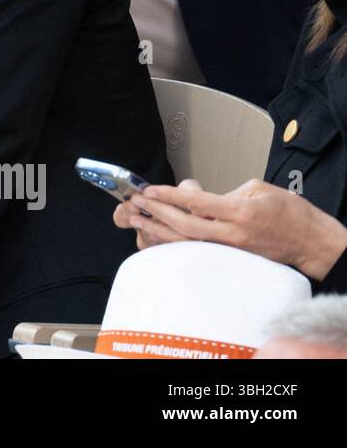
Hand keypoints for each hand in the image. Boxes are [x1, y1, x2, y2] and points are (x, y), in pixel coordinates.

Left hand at [121, 178, 346, 280]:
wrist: (310, 243)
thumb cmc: (290, 214)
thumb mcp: (258, 190)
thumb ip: (225, 193)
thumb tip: (199, 196)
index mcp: (240, 212)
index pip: (196, 203)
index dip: (170, 195)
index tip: (150, 190)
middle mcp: (232, 234)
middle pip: (185, 225)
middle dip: (157, 213)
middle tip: (136, 203)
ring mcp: (230, 250)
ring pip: (186, 242)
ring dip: (159, 230)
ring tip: (137, 219)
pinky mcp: (230, 258)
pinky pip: (196, 250)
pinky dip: (174, 243)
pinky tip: (157, 236)